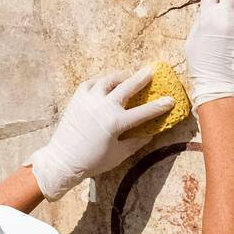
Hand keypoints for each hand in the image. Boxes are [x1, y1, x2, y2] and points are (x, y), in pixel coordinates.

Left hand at [26, 68, 174, 201]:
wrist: (63, 161)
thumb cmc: (92, 162)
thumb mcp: (118, 155)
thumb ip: (136, 142)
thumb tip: (150, 134)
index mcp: (116, 122)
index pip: (144, 112)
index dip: (160, 106)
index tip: (170, 100)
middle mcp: (104, 106)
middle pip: (128, 86)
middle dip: (141, 78)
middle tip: (150, 71)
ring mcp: (89, 100)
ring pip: (108, 80)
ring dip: (120, 76)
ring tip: (127, 76)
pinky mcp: (77, 99)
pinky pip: (91, 83)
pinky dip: (100, 81)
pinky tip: (105, 83)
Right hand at [185, 0, 233, 110]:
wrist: (218, 85)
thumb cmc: (201, 67)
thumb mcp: (191, 43)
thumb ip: (199, 25)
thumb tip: (206, 16)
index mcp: (208, 16)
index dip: (211, 2)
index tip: (212, 8)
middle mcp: (227, 16)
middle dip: (228, 3)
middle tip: (226, 14)